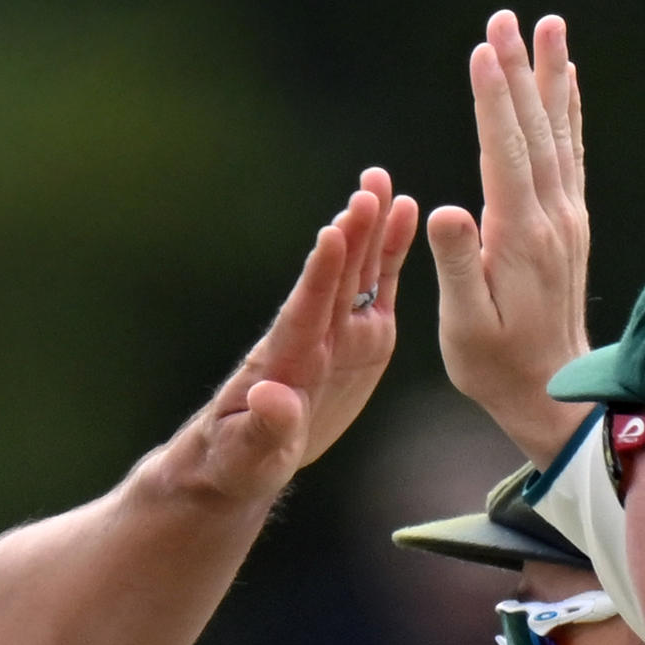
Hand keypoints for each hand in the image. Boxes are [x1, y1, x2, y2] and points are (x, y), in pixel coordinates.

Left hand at [147, 168, 420, 515]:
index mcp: (288, 362)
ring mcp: (340, 334)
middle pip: (335, 279)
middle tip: (369, 188)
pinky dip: (392, 253)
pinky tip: (406, 213)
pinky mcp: (361, 340)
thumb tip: (272, 398)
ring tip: (384, 184)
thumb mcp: (251, 454)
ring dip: (372, 229)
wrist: (246, 457)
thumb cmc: (238, 460)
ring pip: (358, 272)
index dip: (319, 274)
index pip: (305, 310)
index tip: (332, 232)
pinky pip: (379, 289)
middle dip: (353, 235)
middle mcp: (315, 337)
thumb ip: (266, 427)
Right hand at [431, 12, 595, 455]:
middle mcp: (553, 216)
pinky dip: (568, 111)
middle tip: (506, 18)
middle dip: (519, 70)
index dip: (494, 101)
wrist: (554, 390)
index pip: (505, 153)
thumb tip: (446, 210)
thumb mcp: (465, 325)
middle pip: (535, 128)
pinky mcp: (572, 222)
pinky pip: (572, 152)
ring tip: (548, 26)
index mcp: (521, 236)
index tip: (483, 51)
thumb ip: (458, 265)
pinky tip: (566, 83)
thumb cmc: (495, 364)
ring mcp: (568, 216)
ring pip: (560, 131)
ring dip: (551, 76)